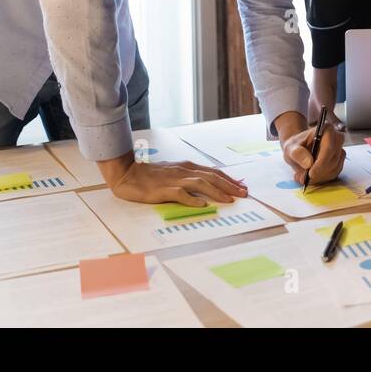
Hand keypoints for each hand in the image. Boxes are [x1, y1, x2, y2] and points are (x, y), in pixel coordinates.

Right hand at [105, 156, 247, 206]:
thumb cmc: (151, 175)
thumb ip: (190, 177)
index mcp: (187, 167)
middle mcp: (183, 171)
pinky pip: (180, 194)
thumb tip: (210, 186)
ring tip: (229, 200)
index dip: (229, 179)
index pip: (213, 172)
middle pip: (211, 176)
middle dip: (229, 185)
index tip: (243, 187)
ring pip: (200, 184)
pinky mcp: (162, 190)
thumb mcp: (174, 173)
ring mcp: (173, 180)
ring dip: (216, 191)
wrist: (127, 173)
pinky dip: (192, 199)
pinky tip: (202, 204)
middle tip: (243, 194)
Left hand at [275, 110, 345, 183]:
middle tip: (302, 178)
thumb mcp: (291, 148)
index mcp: (327, 130)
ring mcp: (340, 150)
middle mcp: (337, 139)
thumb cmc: (296, 146)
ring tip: (303, 176)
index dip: (321, 163)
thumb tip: (308, 163)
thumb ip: (298, 153)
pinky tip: (310, 176)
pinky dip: (321, 178)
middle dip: (318, 173)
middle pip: (333, 161)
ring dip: (318, 177)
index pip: (329, 149)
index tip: (310, 174)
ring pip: (334, 169)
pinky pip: (334, 174)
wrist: (299, 149)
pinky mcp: (339, 161)